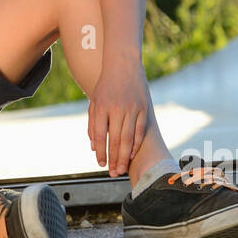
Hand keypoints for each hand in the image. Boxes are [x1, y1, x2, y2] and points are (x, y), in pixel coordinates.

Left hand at [87, 60, 151, 176]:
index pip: (100, 135)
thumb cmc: (106, 86)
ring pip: (129, 137)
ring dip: (125, 156)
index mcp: (101, 106)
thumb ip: (93, 125)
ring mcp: (132, 108)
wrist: (123, 64)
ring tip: (122, 168)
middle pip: (115, 139)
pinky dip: (136, 144)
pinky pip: (140, 130)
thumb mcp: (95, 102)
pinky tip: (132, 154)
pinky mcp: (144, 108)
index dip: (100, 152)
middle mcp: (117, 108)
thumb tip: (94, 147)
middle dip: (114, 159)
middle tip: (113, 173)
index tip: (101, 165)